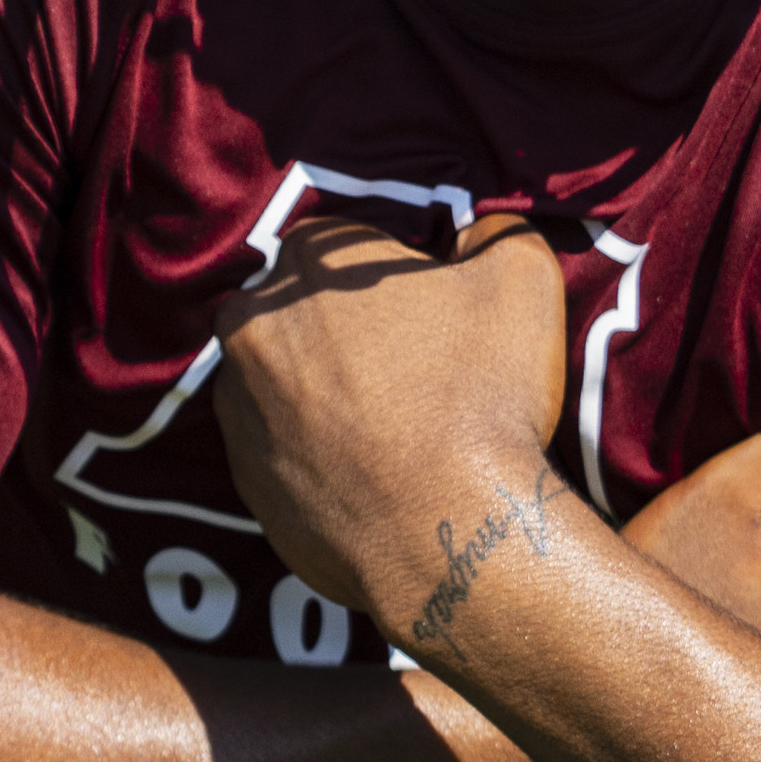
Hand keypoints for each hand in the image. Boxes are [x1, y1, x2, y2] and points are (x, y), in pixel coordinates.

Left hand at [216, 210, 568, 618]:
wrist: (447, 530)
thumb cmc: (482, 396)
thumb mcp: (522, 277)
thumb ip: (495, 231)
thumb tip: (472, 235)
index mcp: (309, 259)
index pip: (351, 246)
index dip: (400, 279)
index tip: (436, 320)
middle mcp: (253, 322)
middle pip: (307, 310)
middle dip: (352, 332)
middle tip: (419, 377)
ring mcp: (238, 403)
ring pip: (285, 380)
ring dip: (326, 393)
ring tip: (396, 432)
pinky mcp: (241, 476)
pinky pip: (280, 449)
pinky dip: (315, 455)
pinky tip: (369, 474)